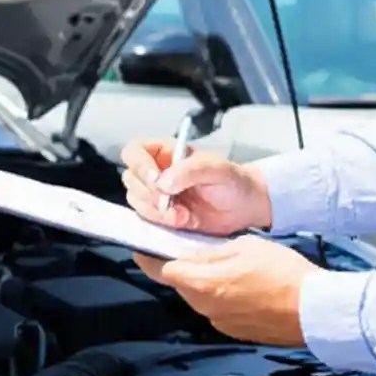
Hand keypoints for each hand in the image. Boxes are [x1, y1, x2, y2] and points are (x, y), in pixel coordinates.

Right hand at [120, 140, 270, 235]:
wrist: (245, 208)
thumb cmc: (231, 180)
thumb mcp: (215, 168)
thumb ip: (189, 170)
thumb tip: (162, 184)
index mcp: (164, 153)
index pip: (134, 152)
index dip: (139, 165)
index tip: (156, 180)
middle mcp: (155, 173)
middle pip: (131, 179)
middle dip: (148, 193)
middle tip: (170, 201)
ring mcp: (156, 196)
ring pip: (135, 201)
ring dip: (154, 211)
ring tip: (180, 214)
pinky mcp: (161, 217)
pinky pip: (147, 220)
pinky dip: (161, 223)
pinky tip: (182, 221)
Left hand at [133, 235, 321, 346]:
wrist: (315, 308)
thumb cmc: (284, 274)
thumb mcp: (244, 246)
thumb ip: (210, 252)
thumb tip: (190, 254)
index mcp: (203, 283)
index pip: (162, 271)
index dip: (150, 257)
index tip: (144, 246)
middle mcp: (206, 307)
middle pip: (180, 284)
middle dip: (181, 267)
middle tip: (191, 248)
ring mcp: (221, 321)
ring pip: (199, 296)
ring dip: (202, 281)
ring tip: (222, 263)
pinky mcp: (236, 330)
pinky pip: (218, 308)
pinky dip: (221, 295)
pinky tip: (239, 283)